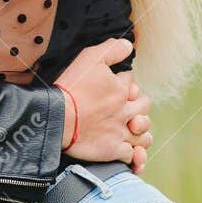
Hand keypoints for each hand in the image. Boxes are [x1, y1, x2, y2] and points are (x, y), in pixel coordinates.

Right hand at [53, 40, 152, 170]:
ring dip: (140, 133)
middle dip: (138, 107)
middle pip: (144, 108)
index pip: (132, 84)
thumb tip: (129, 45)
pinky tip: (131, 154)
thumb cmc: (71, 88)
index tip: (116, 88)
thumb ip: (112, 50)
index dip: (125, 85)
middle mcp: (125, 111)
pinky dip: (134, 157)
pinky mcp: (112, 150)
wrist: (57, 118)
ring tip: (132, 132)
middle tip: (126, 109)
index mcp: (122, 89)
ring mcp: (120, 132)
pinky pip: (132, 156)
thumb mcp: (90, 58)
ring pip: (143, 135)